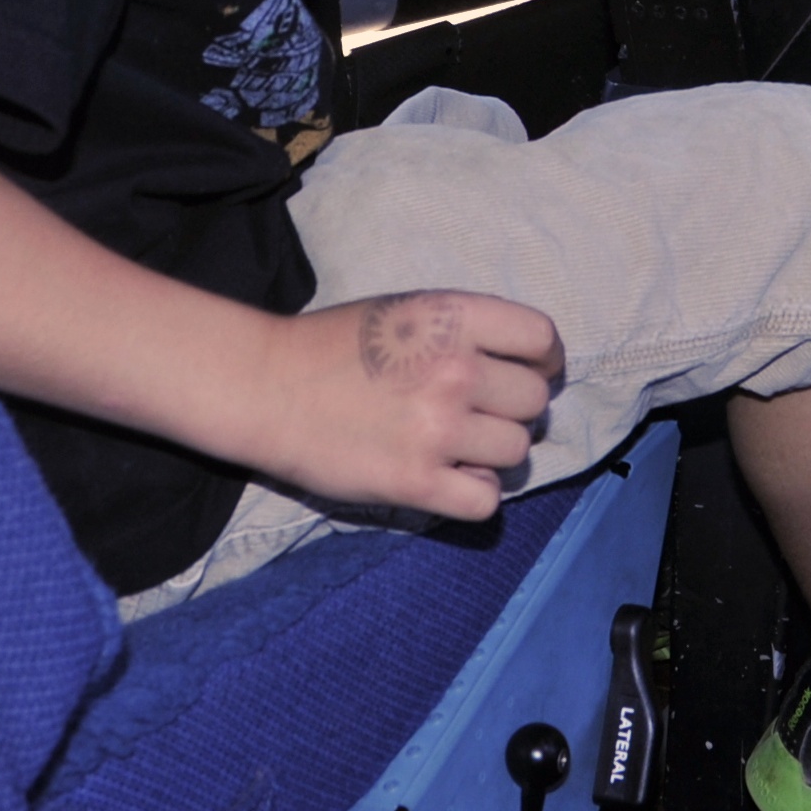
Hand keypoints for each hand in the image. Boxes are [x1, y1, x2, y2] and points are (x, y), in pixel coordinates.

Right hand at [246, 292, 569, 519]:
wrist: (267, 387)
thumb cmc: (333, 345)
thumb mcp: (408, 310)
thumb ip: (466, 330)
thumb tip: (523, 365)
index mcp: (456, 317)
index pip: (543, 340)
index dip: (543, 362)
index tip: (529, 375)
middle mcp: (457, 370)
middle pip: (534, 402)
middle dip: (514, 411)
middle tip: (481, 416)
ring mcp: (439, 428)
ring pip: (516, 451)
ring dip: (495, 454)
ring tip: (459, 448)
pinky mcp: (418, 482)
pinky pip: (487, 500)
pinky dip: (475, 494)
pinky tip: (450, 480)